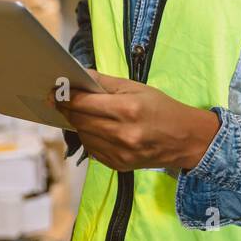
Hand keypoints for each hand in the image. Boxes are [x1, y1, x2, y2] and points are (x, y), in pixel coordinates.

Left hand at [54, 70, 220, 172]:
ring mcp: (120, 152)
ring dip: (78, 124)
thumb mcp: (137, 87)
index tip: (55, 91)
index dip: (66, 96)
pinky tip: (97, 129)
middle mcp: (122, 133)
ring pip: (83, 136)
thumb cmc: (162, 108)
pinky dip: (90, 138)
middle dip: (68, 109)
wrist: (186, 139)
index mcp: (127, 109)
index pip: (84, 102)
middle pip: (80, 120)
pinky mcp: (119, 165)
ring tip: (82, 114)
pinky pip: (93, 150)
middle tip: (60, 100)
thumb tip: (79, 75)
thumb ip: (105, 82)